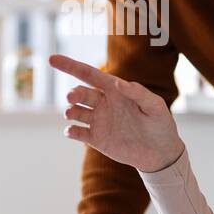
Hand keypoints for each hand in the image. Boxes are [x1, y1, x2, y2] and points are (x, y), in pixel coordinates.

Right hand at [49, 54, 184, 173]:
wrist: (160, 154)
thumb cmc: (161, 125)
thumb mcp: (155, 107)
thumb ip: (139, 93)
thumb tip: (119, 82)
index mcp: (115, 90)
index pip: (89, 75)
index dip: (71, 66)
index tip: (52, 59)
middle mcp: (104, 103)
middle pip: (80, 93)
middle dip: (73, 94)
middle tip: (72, 97)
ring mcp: (99, 121)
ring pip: (75, 112)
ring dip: (70, 111)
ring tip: (72, 114)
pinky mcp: (96, 139)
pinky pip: (78, 133)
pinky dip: (71, 131)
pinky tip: (71, 131)